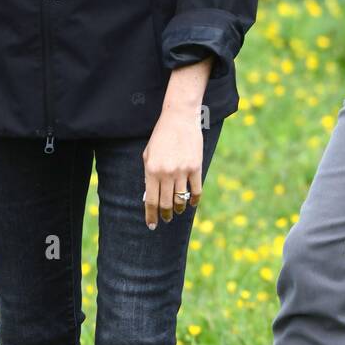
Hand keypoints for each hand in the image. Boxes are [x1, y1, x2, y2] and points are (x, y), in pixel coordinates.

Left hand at [142, 59, 209, 228]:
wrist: (179, 118)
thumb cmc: (161, 136)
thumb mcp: (148, 154)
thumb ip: (149, 175)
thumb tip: (151, 196)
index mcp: (151, 170)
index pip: (151, 201)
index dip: (151, 216)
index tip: (152, 225)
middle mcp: (166, 173)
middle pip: (166, 203)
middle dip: (165, 215)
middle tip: (165, 219)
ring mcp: (182, 171)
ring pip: (180, 199)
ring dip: (178, 209)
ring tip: (176, 211)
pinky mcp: (195, 167)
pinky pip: (196, 190)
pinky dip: (194, 200)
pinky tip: (191, 204)